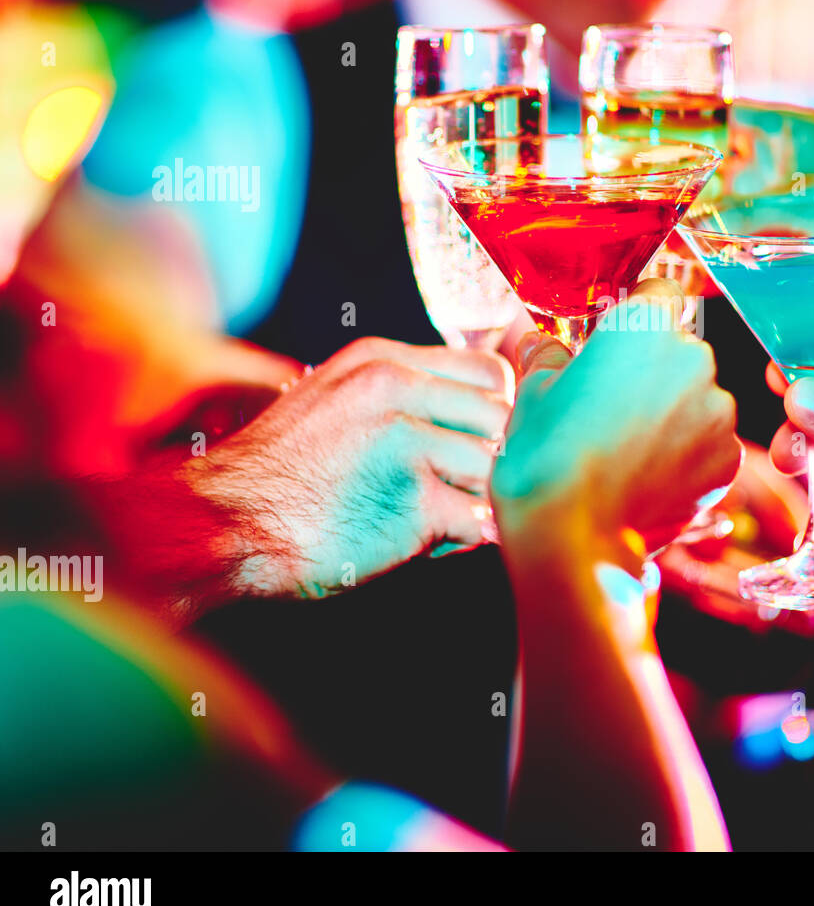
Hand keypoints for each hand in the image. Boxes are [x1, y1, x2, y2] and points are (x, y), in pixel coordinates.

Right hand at [187, 337, 513, 598]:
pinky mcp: (414, 499)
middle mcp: (398, 388)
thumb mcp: (333, 400)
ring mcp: (407, 441)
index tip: (478, 445)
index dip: (494, 416)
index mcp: (382, 361)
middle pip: (503, 420)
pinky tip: (427, 544)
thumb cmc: (276, 477)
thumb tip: (476, 418)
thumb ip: (401, 396)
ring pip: (497, 470)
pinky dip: (464, 540)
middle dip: (492, 461)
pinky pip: (482, 521)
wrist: (217, 525)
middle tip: (458, 490)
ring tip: (437, 519)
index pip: (489, 372)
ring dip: (477, 502)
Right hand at [491, 279, 742, 573]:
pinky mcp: (729, 460)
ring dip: (673, 415)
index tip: (619, 340)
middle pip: (681, 352)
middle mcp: (693, 359)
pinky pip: (709, 444)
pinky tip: (647, 477)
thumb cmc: (546, 455)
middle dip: (653, 372)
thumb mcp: (534, 391)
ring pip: (698, 400)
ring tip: (627, 451)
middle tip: (611, 407)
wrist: (571, 534)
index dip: (638, 315)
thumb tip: (544, 344)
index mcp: (644, 326)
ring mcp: (717, 411)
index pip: (659, 292)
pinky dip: (687, 456)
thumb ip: (549, 355)